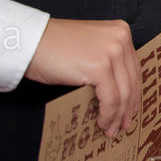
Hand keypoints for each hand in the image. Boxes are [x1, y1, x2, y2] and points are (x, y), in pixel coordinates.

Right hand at [26, 18, 139, 137]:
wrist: (27, 41)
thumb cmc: (52, 47)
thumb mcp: (90, 47)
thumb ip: (108, 61)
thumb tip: (119, 93)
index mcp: (120, 31)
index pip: (133, 69)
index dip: (133, 92)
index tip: (130, 109)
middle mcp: (120, 39)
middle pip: (132, 81)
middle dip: (128, 107)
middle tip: (124, 124)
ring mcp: (112, 52)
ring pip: (123, 93)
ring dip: (118, 115)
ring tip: (112, 129)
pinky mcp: (100, 67)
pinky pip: (111, 99)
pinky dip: (108, 114)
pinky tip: (102, 122)